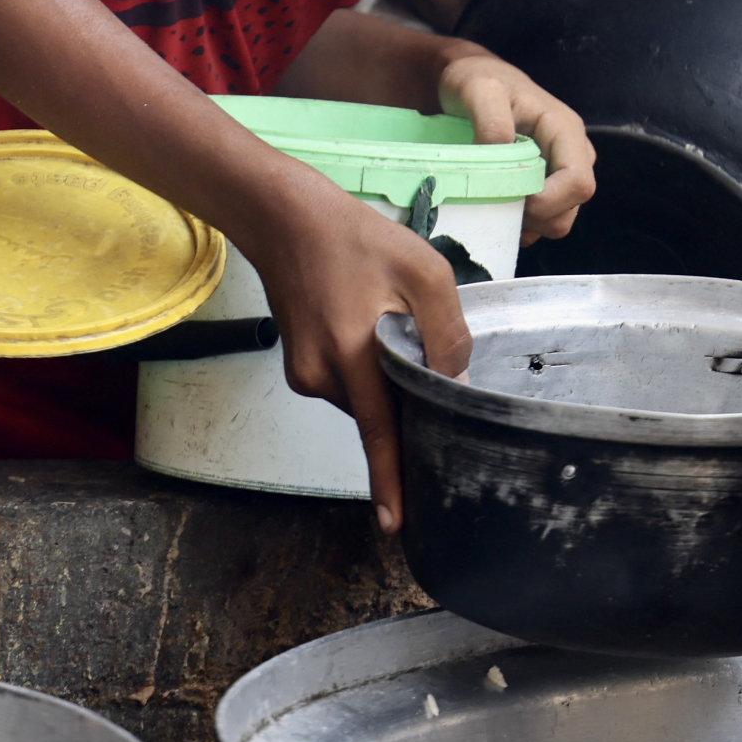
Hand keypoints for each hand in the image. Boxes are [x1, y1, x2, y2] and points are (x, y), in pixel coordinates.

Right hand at [242, 180, 470, 530]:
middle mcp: (322, 375)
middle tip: (412, 347)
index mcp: (354, 354)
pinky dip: (363, 368)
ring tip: (383, 318)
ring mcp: (305, 374)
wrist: (284, 218)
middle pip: (378, 414)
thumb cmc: (355, 237)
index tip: (395, 523)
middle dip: (403, 400)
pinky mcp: (299, 367)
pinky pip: (345, 384)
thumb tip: (457, 385)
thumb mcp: (424, 272)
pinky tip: (363, 322)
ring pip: (363, 398)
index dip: (390, 481)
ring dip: (383, 378)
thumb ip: (447, 334)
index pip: (378, 433)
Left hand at [437, 48, 596, 241]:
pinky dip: (520, 223)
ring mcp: (560, 170)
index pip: (578, 182)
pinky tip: (496, 205)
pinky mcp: (545, 183)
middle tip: (497, 203)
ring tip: (494, 202)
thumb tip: (501, 160)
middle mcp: (572, 153)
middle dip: (537, 216)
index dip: (548, 201)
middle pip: (571, 206)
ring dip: (528, 223)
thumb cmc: (478, 79)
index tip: (511, 198)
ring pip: (559, 218)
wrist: (472, 79)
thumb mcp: (478, 89)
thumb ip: (491, 121)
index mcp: (565, 130)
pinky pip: (542, 219)